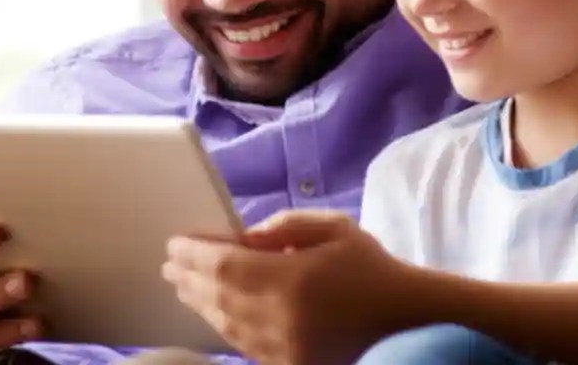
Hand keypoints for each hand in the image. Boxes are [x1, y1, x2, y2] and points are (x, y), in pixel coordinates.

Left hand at [162, 210, 411, 364]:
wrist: (408, 322)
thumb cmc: (372, 269)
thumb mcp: (335, 229)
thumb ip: (284, 227)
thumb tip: (242, 239)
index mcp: (291, 279)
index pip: (223, 264)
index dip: (194, 253)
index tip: (175, 242)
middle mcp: (279, 318)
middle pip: (216, 295)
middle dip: (189, 277)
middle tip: (170, 263)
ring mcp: (282, 349)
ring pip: (225, 324)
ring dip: (200, 302)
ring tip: (183, 285)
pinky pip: (244, 346)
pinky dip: (224, 325)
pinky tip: (215, 311)